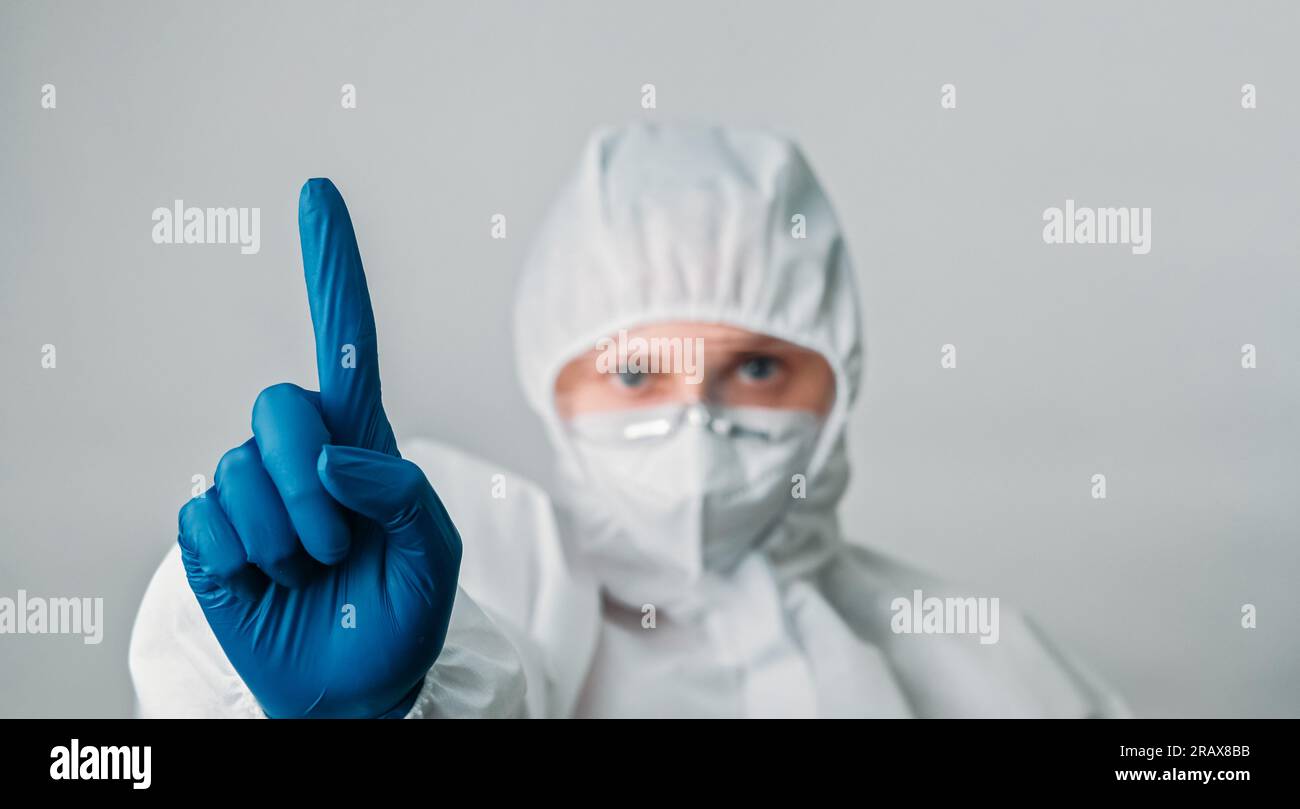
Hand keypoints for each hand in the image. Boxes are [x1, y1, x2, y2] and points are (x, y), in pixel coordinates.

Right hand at [177, 178, 461, 717]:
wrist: (354, 689)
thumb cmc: (400, 616)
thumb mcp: (434, 559)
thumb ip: (404, 496)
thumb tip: (336, 457)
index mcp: (366, 444)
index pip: (347, 342)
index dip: (332, 268)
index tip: (319, 194)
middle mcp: (304, 454)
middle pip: (281, 405)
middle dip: (310, 481)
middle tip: (336, 542)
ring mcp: (252, 489)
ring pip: (243, 469)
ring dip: (286, 536)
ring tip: (310, 570)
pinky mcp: (211, 531)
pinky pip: (206, 518)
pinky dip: (243, 560)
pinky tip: (266, 579)